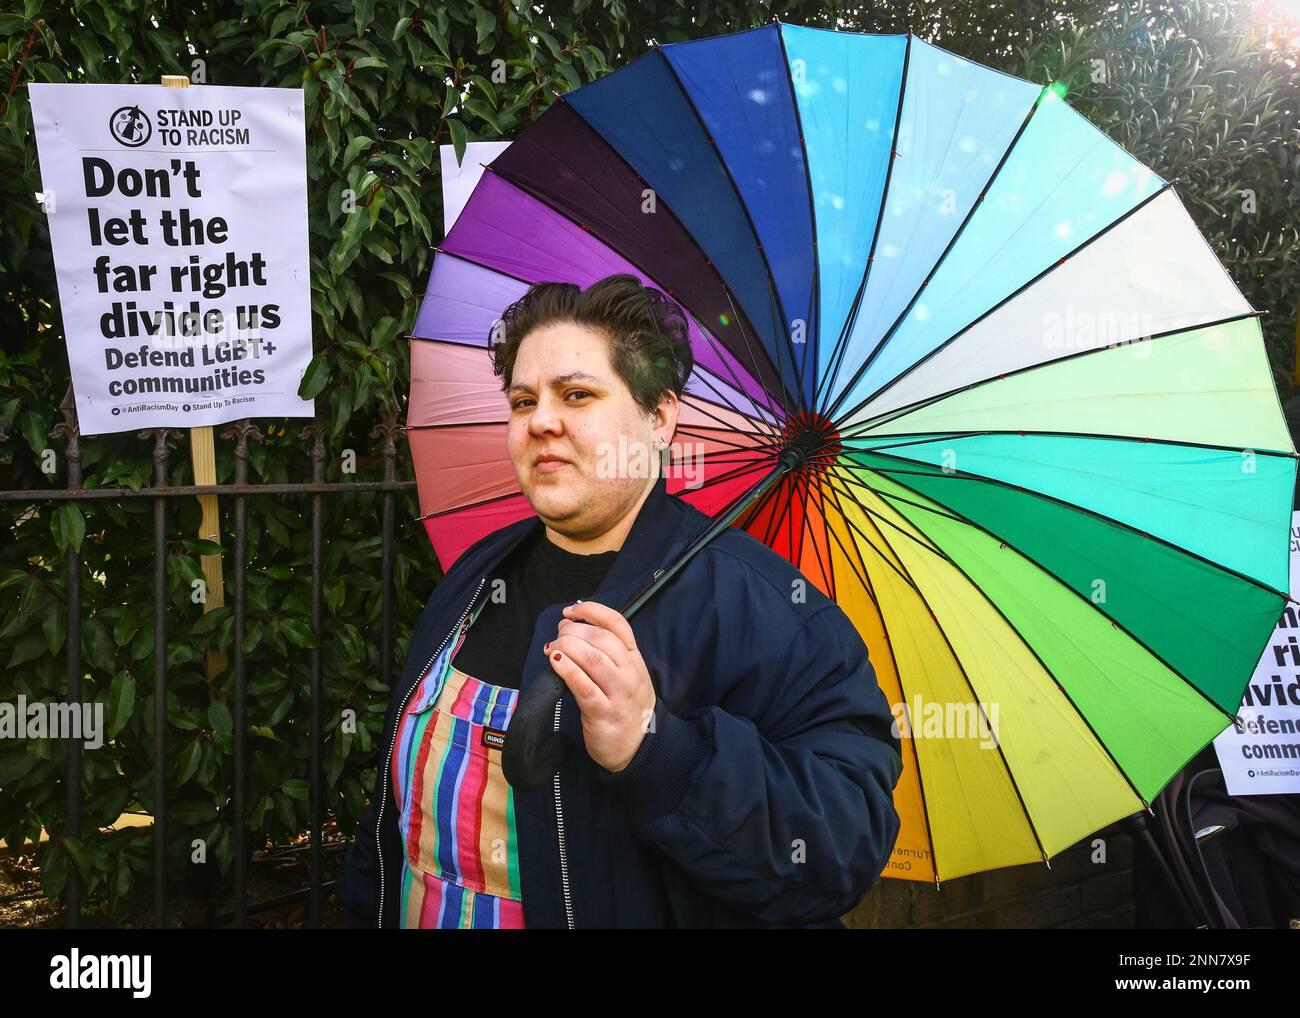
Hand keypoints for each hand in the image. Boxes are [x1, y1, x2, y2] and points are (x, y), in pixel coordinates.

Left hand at [543, 600, 656, 772]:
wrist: (637, 747)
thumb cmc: (625, 707)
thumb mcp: (625, 674)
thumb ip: (605, 653)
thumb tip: (570, 630)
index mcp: (634, 659)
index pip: (617, 624)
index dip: (591, 611)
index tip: (570, 611)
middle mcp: (629, 672)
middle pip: (600, 638)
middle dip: (573, 631)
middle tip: (558, 635)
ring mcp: (618, 693)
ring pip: (592, 658)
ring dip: (567, 647)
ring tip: (553, 648)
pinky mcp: (603, 712)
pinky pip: (582, 685)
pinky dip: (566, 669)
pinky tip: (555, 662)